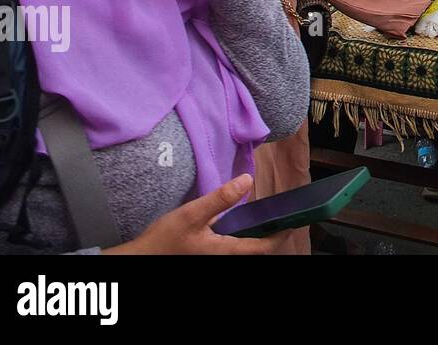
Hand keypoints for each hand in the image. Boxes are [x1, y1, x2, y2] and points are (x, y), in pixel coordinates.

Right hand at [106, 174, 288, 254]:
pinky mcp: (210, 249)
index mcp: (225, 251)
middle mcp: (224, 255)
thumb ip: (220, 199)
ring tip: (271, 212)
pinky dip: (245, 230)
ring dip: (260, 231)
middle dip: (274, 232)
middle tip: (286, 212)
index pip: (263, 247)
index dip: (281, 235)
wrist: (142, 256)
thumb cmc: (165, 239)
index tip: (295, 220)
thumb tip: (247, 180)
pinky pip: (235, 241)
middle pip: (257, 247)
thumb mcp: (191, 215)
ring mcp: (217, 253)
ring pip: (246, 244)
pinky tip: (244, 217)